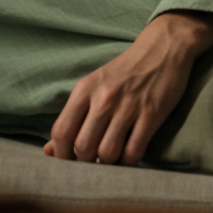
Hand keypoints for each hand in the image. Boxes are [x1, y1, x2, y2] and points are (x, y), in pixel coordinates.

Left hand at [45, 10, 212, 165]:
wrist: (163, 48)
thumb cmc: (125, 71)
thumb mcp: (93, 86)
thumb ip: (72, 118)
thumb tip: (49, 150)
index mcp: (85, 89)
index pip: (62, 131)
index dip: (61, 155)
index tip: (68, 163)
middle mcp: (104, 98)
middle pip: (83, 147)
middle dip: (85, 163)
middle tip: (92, 163)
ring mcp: (129, 106)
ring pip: (108, 153)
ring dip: (108, 164)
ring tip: (111, 160)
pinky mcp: (152, 114)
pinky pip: (134, 151)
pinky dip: (128, 162)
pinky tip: (128, 157)